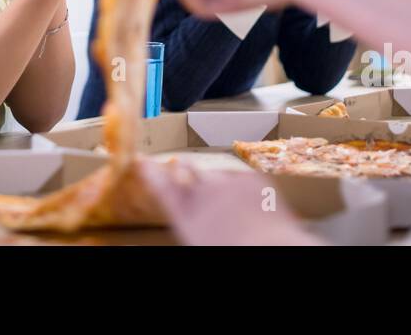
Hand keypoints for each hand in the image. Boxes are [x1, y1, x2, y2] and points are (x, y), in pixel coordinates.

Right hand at [136, 158, 323, 245]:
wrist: (268, 247)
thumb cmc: (231, 249)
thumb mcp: (195, 234)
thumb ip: (186, 215)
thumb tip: (185, 208)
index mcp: (184, 211)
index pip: (159, 182)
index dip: (149, 170)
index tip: (141, 160)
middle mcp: (202, 189)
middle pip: (185, 165)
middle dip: (184, 167)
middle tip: (186, 173)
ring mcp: (226, 179)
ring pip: (214, 169)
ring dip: (215, 179)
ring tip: (226, 200)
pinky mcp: (249, 176)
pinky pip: (239, 174)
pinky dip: (240, 184)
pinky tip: (246, 202)